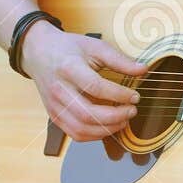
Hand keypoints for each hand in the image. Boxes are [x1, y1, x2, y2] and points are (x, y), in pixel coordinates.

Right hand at [20, 20, 148, 141]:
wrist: (38, 52)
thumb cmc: (68, 48)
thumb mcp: (94, 46)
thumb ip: (119, 60)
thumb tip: (143, 70)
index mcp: (68, 68)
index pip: (95, 87)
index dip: (119, 95)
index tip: (135, 96)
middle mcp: (59, 90)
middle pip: (87, 114)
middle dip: (115, 117)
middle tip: (132, 110)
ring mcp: (54, 106)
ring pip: (81, 129)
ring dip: (107, 129)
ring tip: (123, 120)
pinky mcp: (54, 116)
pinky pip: (75, 134)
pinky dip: (95, 135)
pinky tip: (108, 126)